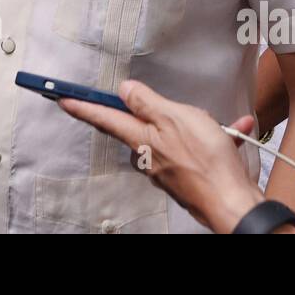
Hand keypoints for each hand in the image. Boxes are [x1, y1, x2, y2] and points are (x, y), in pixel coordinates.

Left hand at [59, 79, 264, 232]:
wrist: (232, 203)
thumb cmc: (205, 160)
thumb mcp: (174, 118)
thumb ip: (146, 103)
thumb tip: (123, 91)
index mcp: (141, 139)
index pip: (105, 117)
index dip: (83, 106)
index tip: (62, 99)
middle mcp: (148, 155)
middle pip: (138, 127)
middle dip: (153, 112)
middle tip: (172, 107)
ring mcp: (166, 168)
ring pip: (172, 136)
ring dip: (193, 125)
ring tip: (214, 123)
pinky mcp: (186, 177)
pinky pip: (194, 151)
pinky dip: (212, 139)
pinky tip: (232, 132)